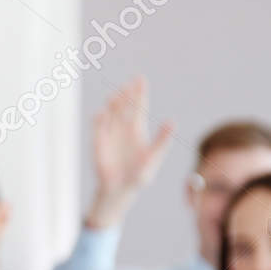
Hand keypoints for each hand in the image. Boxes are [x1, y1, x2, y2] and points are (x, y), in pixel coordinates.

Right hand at [86, 76, 173, 229]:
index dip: (139, 93)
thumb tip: (172, 122)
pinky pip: (98, 128)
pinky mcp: (98, 143)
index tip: (140, 79)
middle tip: (127, 85)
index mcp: (137, 130)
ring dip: (112, 104)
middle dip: (125, 94)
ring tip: (116, 97)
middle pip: (124, 106)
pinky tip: (102, 114)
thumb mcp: (154, 158)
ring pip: (110, 113)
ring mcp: (110, 135)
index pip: (139, 106)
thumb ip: (162, 140)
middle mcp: (123, 129)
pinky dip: (99, 120)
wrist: (119, 190)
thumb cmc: (139, 176)